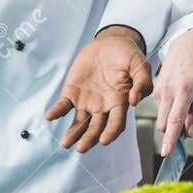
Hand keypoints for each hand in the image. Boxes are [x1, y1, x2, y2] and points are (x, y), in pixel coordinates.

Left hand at [46, 27, 151, 152]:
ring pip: (79, 122)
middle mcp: (103, 106)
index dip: (111, 132)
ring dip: (73, 133)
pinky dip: (56, 112)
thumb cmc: (127, 56)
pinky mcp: (72, 92)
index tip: (104, 140)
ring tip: (66, 143)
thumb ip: (142, 82)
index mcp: (120, 102)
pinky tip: (50, 116)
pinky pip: (63, 105)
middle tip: (81, 148)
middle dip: (89, 139)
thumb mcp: (140, 65)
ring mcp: (86, 101)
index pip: (116, 123)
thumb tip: (134, 101)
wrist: (110, 43)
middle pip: (95, 128)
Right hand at [152, 28, 192, 156]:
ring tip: (187, 102)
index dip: (171, 139)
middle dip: (174, 131)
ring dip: (172, 119)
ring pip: (162, 117)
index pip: (176, 120)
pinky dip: (169, 108)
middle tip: (190, 122)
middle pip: (165, 124)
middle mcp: (168, 90)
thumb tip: (189, 132)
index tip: (166, 152)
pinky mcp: (155, 88)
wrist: (188, 44)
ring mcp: (159, 89)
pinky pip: (161, 107)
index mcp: (184, 90)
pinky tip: (179, 94)